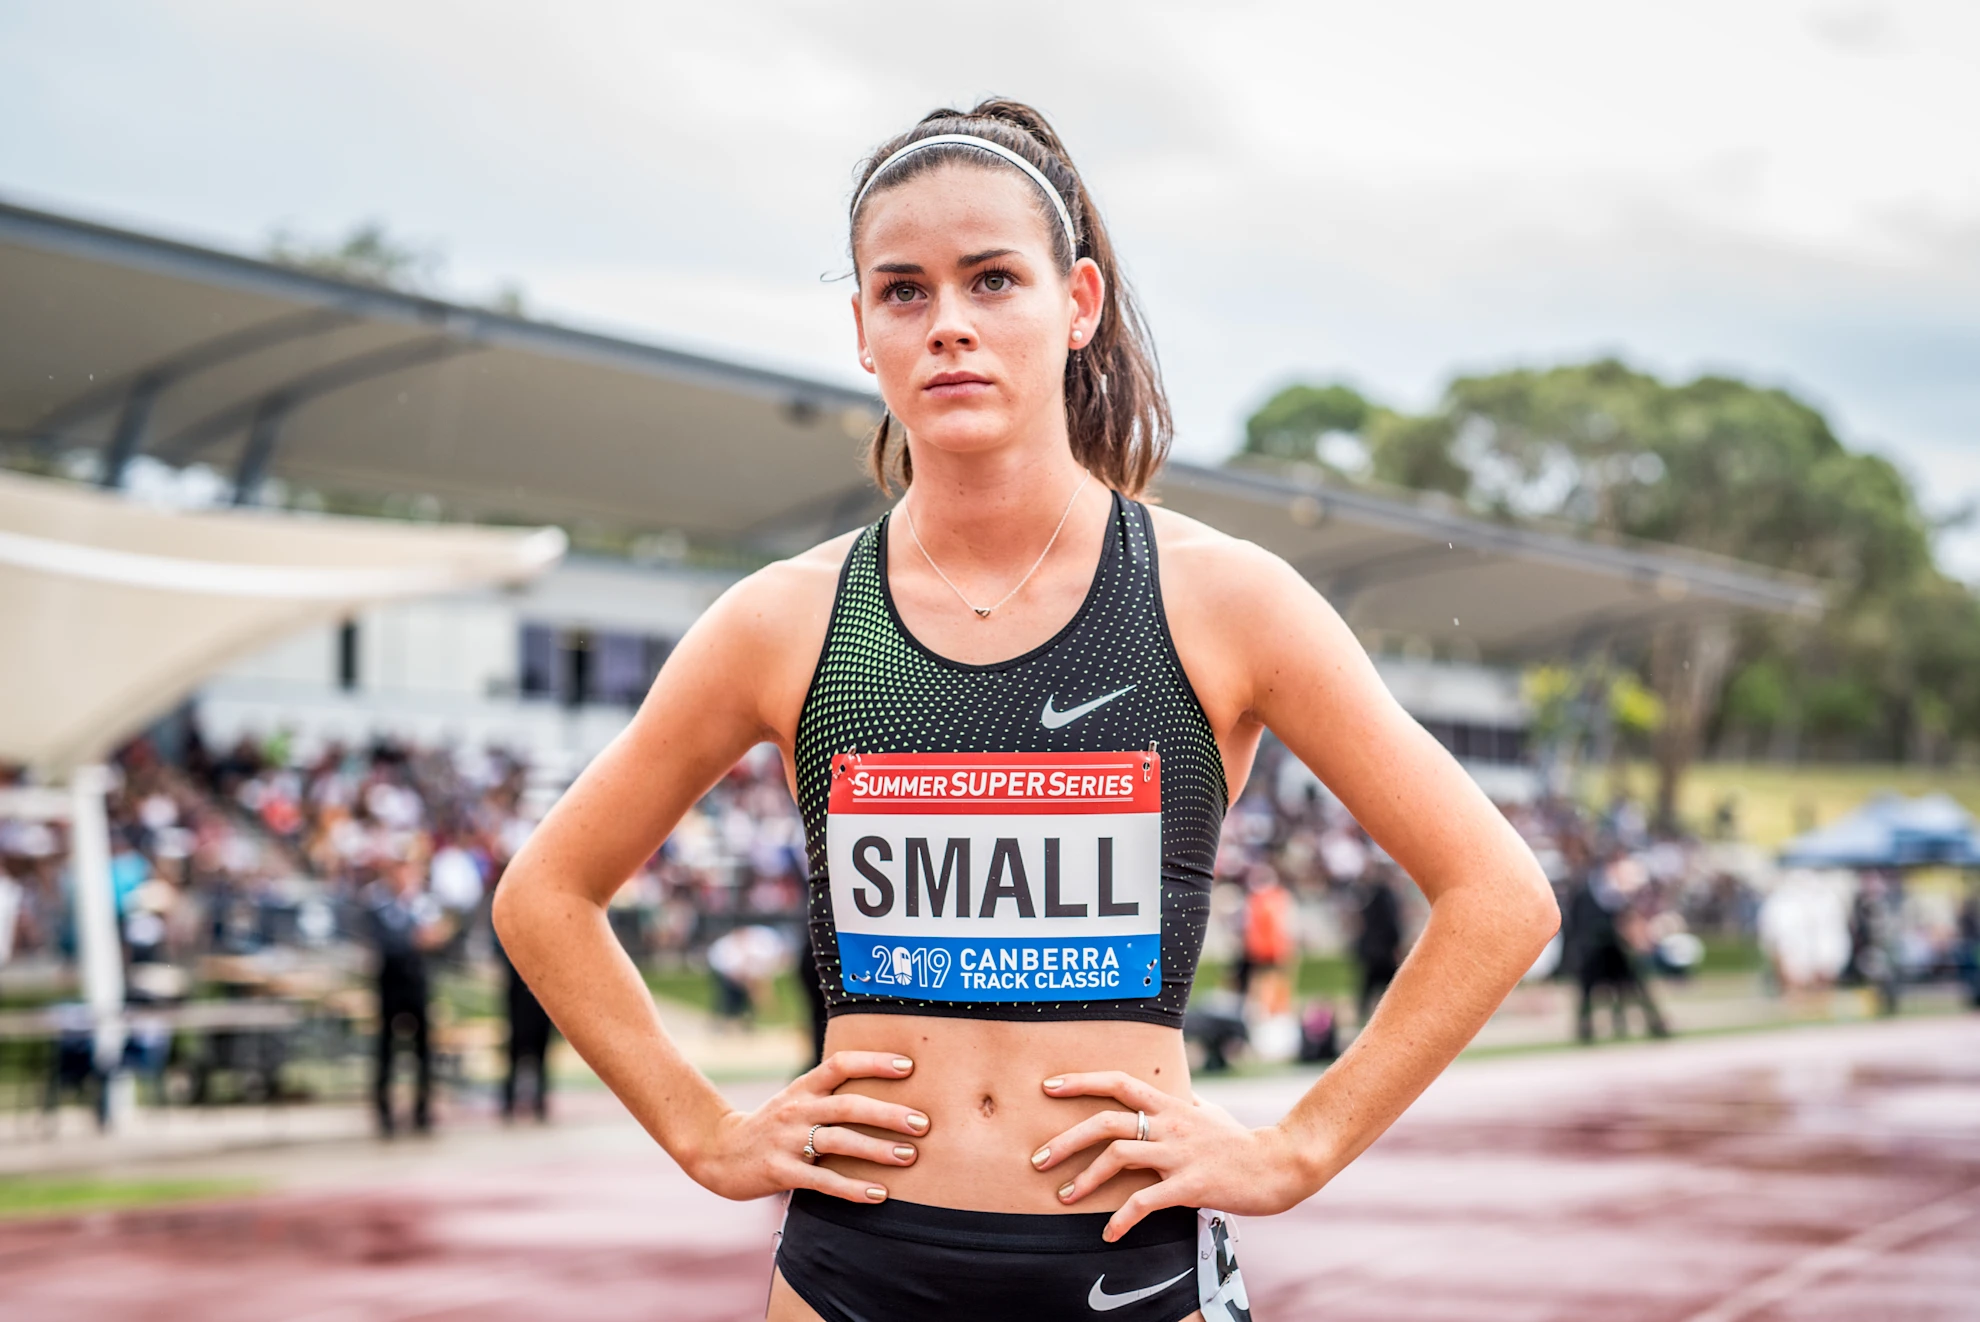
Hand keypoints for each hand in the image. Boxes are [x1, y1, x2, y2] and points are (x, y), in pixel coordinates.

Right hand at [684, 1051, 928, 1204]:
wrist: (719, 1152)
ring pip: (839, 1141)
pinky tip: (879, 1194)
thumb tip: (886, 1091)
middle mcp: (796, 1109)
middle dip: (889, 1114)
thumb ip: (830, 1095)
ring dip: (878, 1150)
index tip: (910, 1066)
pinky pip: (823, 1181)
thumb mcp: (796, 1100)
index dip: (875, 1062)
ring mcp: (787, 1140)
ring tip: (910, 1156)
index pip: (841, 1064)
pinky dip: (853, 1188)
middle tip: (923, 1124)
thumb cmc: (772, 1125)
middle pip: (849, 1106)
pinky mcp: (780, 1171)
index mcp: (803, 1087)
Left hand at [1032, 1071, 1319, 1240]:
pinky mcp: (1190, 1184)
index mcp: (1171, 1106)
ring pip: (1119, 1155)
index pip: (1119, 1083)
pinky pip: (1146, 1201)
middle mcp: (1169, 1124)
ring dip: (1085, 1178)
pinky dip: (1122, 1218)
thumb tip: (1176, 1095)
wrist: (1279, 1164)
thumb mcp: (1209, 1114)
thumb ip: (1185, 1105)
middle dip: (1066, 1139)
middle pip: (1106, 1121)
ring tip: (1063, 1197)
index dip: (1082, 1081)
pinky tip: (1108, 1233)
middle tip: (1038, 1158)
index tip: (1048, 1086)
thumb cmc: (1242, 1142)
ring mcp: (1179, 1154)